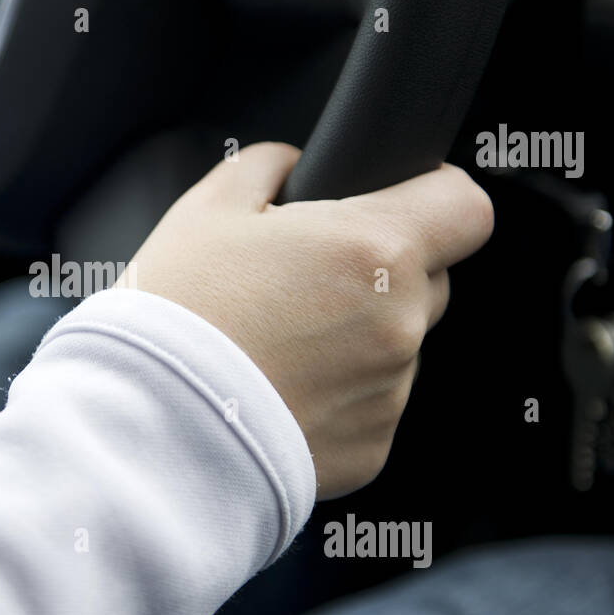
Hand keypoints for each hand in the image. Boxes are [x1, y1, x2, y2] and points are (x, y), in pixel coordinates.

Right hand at [120, 142, 493, 498]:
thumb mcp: (206, 208)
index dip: (434, 195)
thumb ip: (268, 166)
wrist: (148, 428)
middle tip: (305, 279)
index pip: (466, 206)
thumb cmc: (175, 316)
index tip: (398, 201)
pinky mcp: (372, 449)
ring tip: (278, 344)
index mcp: (374, 250)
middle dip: (381, 270)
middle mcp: (399, 324)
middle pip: (430, 278)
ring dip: (357, 336)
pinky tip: (277, 389)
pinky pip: (372, 405)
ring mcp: (389, 393)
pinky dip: (337, 396)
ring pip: (398, 345)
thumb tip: (292, 165)